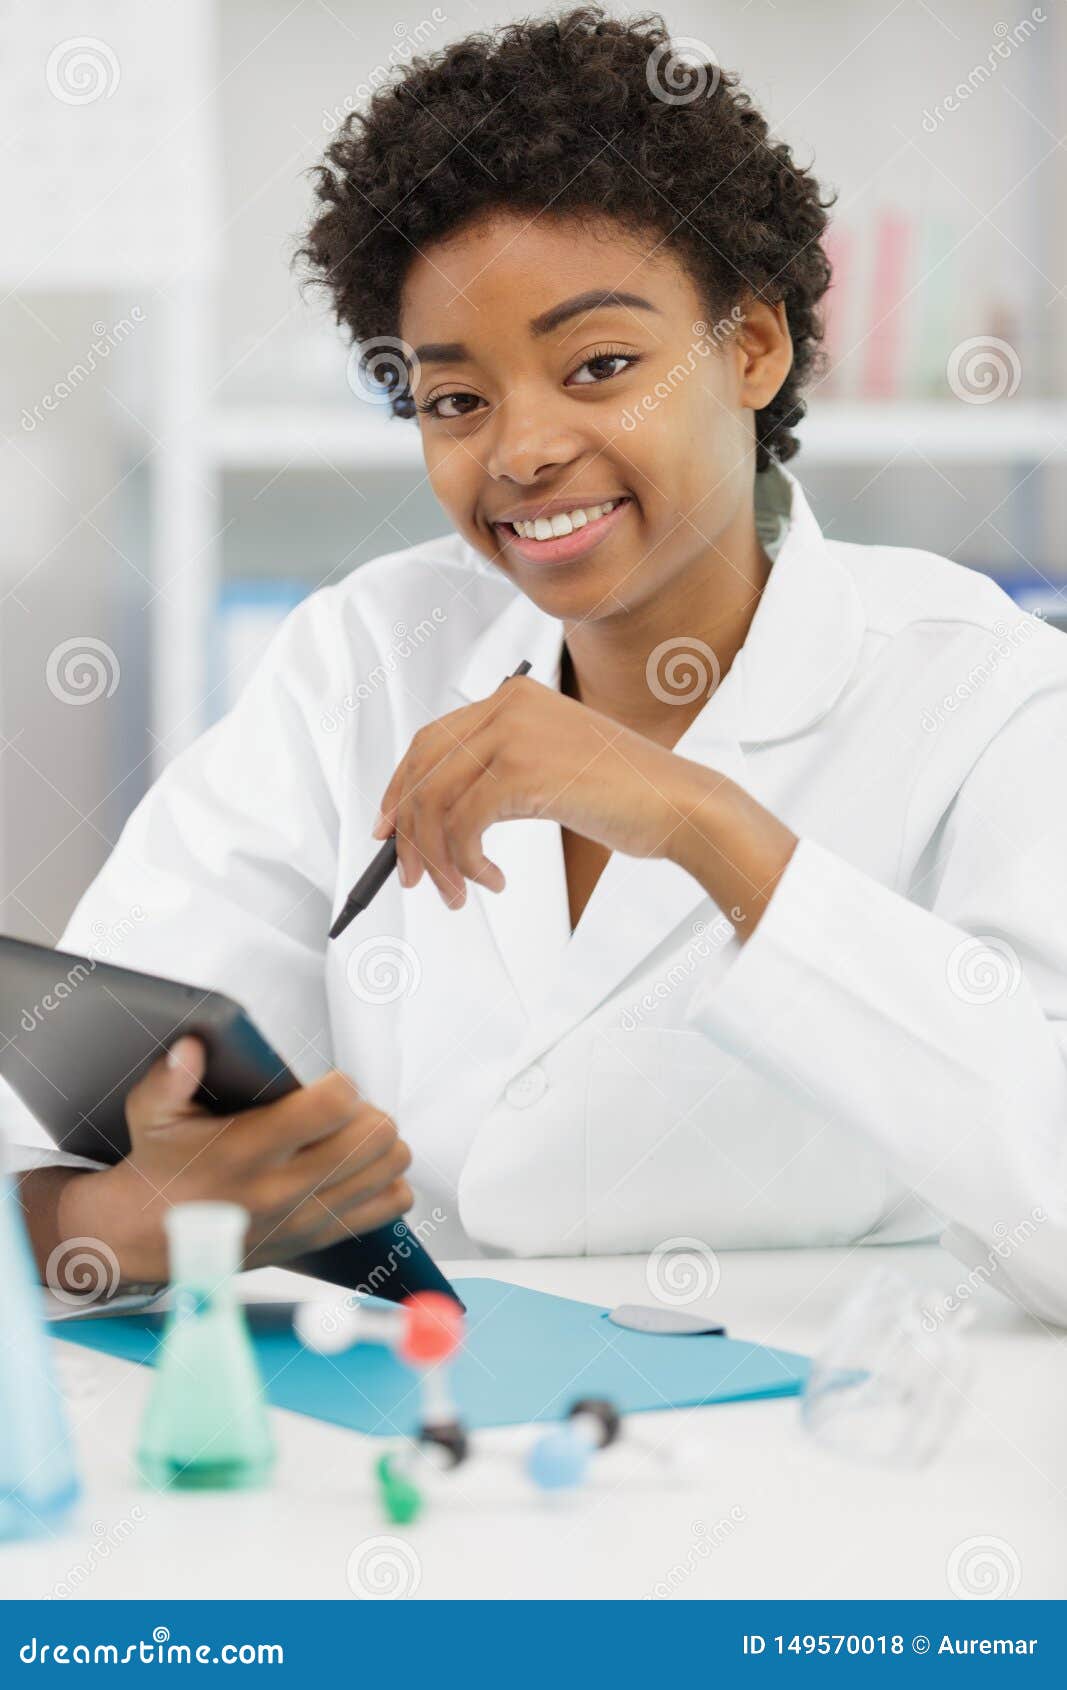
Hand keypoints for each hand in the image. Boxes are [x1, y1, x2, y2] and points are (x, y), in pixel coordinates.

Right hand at [52, 1036, 412, 1286]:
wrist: (149, 1238)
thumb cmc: (159, 1168)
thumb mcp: (150, 1115)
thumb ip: (169, 1078)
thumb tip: (193, 1047)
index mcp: (248, 1149)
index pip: (335, 1106)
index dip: (341, 1084)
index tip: (327, 1082)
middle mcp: (285, 1186)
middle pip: (376, 1135)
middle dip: (366, 1111)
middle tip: (342, 1110)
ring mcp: (307, 1217)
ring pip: (390, 1168)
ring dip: (379, 1144)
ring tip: (350, 1135)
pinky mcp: (318, 1238)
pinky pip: (388, 1207)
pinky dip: (385, 1183)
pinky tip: (357, 1170)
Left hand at [374, 675, 693, 907]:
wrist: (680, 803)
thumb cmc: (624, 794)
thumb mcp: (550, 767)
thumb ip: (497, 772)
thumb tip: (434, 815)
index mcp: (511, 698)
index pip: (429, 741)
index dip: (399, 790)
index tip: (389, 832)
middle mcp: (506, 706)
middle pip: (422, 771)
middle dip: (408, 832)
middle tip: (413, 877)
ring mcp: (513, 734)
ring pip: (435, 802)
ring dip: (437, 858)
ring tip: (458, 891)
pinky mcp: (522, 771)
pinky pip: (463, 826)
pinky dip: (468, 863)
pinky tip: (492, 880)